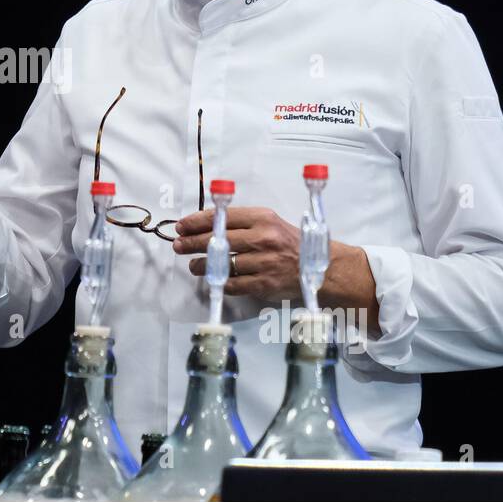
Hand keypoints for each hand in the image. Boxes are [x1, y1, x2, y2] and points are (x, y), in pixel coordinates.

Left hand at [173, 207, 381, 334]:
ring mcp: (263, 263)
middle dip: (192, 243)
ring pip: (221, 264)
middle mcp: (263, 238)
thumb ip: (244, 223)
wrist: (324, 268)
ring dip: (202, 266)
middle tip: (178, 245)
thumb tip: (209, 225)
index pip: (221, 218)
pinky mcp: (264, 284)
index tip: (182, 225)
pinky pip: (233, 284)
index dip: (197, 221)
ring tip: (193, 265)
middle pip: (217, 240)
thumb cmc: (294, 243)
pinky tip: (214, 280)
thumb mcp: (272, 223)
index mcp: (264, 218)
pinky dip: (221, 282)